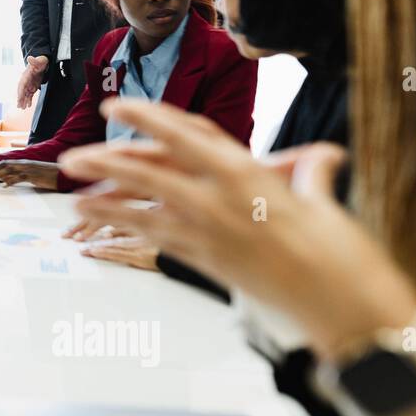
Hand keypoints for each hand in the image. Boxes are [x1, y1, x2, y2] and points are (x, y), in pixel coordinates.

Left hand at [0, 159, 59, 189]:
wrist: (63, 175)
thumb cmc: (49, 176)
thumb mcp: (33, 174)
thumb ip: (21, 176)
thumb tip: (8, 181)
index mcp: (24, 162)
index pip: (5, 163)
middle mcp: (24, 164)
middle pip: (4, 165)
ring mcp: (29, 169)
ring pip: (9, 170)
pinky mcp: (34, 175)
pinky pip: (19, 177)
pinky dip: (10, 181)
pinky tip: (4, 186)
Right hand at [16, 55, 48, 108]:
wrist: (42, 62)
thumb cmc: (40, 61)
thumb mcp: (39, 61)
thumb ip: (34, 61)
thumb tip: (30, 58)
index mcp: (26, 75)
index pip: (22, 84)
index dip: (20, 91)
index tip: (19, 97)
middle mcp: (26, 80)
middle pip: (22, 91)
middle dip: (20, 98)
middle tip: (19, 106)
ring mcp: (29, 84)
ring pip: (25, 94)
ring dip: (24, 101)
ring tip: (22, 108)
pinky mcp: (33, 86)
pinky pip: (30, 94)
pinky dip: (29, 100)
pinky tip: (29, 105)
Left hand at [58, 100, 415, 358]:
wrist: (345, 308)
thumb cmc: (342, 253)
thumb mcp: (322, 201)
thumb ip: (310, 172)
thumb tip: (322, 155)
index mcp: (248, 173)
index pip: (185, 135)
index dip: (147, 117)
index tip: (118, 106)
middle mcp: (220, 200)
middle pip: (151, 171)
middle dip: (108, 161)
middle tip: (72, 158)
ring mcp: (209, 234)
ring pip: (144, 206)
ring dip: (103, 198)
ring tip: (71, 192)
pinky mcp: (206, 263)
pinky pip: (154, 239)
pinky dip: (121, 228)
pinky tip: (93, 227)